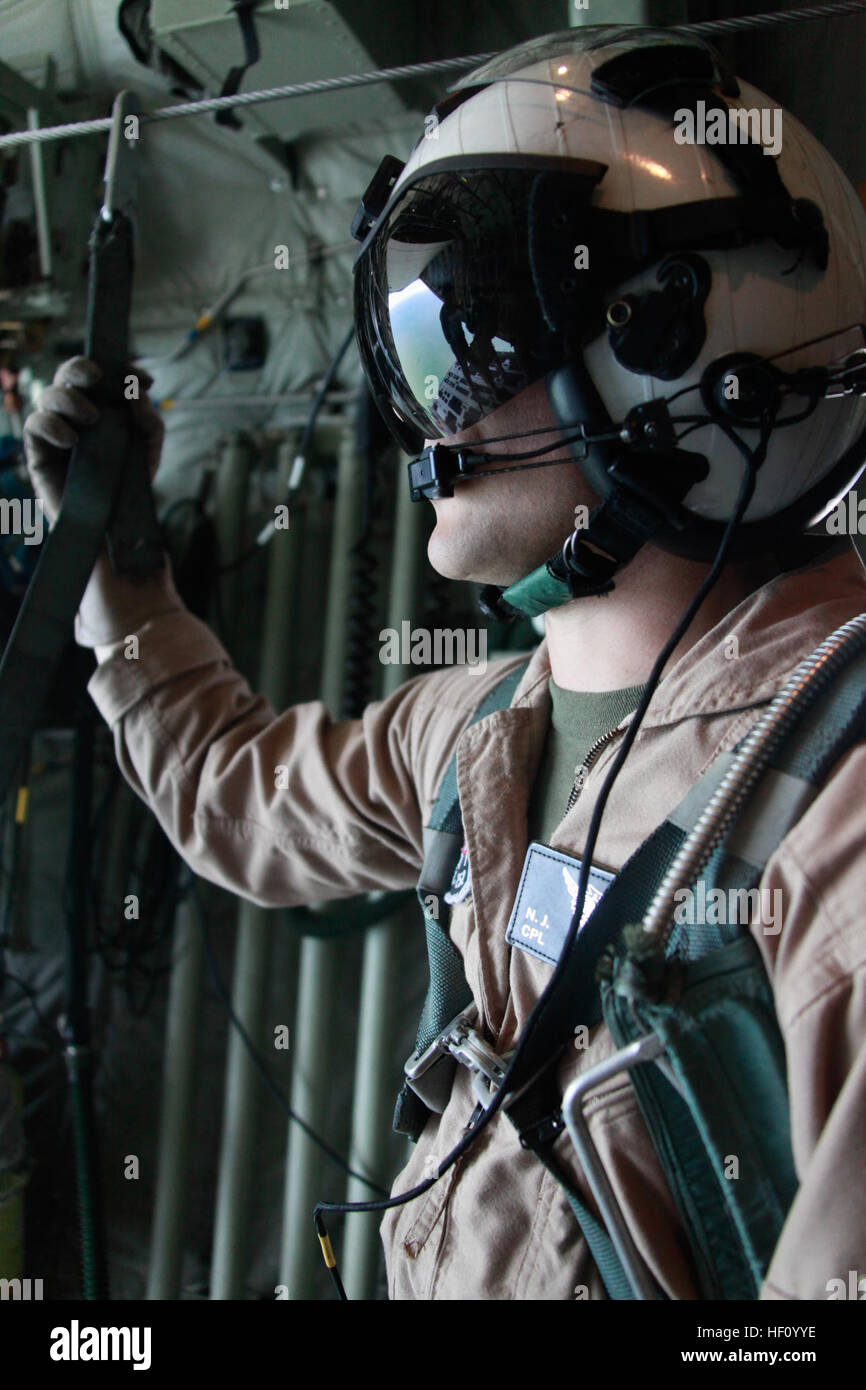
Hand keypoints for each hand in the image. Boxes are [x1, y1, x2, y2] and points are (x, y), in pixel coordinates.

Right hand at [24, 356, 164, 525]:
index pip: (100, 377)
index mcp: (100, 406)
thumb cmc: (126, 484)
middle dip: (80, 368)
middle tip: (97, 376)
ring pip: (49, 394)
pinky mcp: (40, 451)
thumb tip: (137, 390)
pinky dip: (51, 424)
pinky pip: (35, 424)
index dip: (116, 368)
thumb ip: (148, 420)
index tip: (138, 377)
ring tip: (92, 418)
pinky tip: (72, 440)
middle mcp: (74, 413)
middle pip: (67, 376)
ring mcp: (55, 430)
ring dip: (70, 399)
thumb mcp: (147, 451)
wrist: (113, 524)